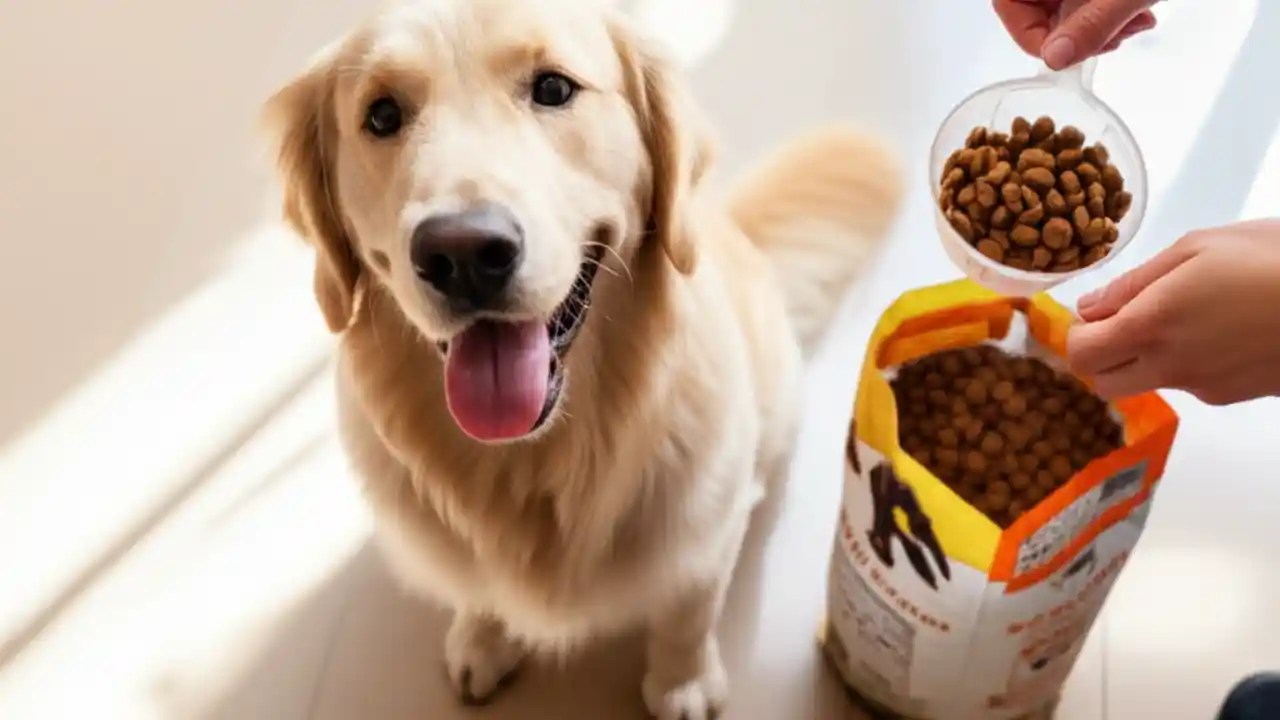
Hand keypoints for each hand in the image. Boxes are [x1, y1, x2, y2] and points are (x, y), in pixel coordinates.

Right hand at [993, 0, 1158, 69]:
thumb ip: (1092, 23)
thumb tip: (1055, 57)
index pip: (1008, 3)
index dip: (1030, 36)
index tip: (1064, 56)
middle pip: (1031, 5)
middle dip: (1069, 32)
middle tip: (1111, 40)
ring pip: (1056, 3)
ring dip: (1090, 25)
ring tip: (1134, 24)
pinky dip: (1101, 10)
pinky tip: (1135, 12)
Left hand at [1068, 220, 1279, 404]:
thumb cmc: (1271, 258)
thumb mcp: (1197, 249)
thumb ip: (1134, 283)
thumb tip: (1090, 309)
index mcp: (1151, 326)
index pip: (1081, 355)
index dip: (1077, 335)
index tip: (1093, 314)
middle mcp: (1170, 366)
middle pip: (1105, 383)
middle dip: (1102, 357)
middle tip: (1124, 322)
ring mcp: (1204, 387)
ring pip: (1149, 384)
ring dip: (1146, 360)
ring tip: (1186, 318)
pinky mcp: (1235, 396)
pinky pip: (1192, 383)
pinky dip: (1190, 362)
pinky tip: (1224, 330)